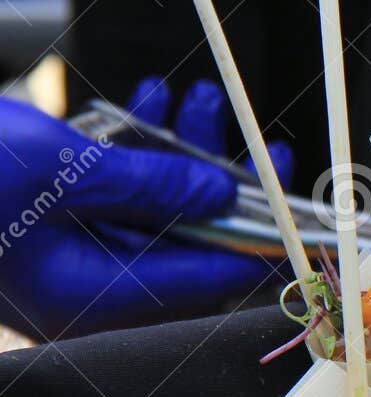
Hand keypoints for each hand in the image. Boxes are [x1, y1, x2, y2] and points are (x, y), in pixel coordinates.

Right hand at [0, 79, 293, 338]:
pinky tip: (145, 106)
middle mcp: (83, 294)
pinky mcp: (46, 235)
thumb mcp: (63, 168)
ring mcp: (64, 266)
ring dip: (174, 155)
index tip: (299, 209)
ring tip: (193, 98)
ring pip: (150, 215)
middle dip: (215, 178)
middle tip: (243, 129)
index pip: (206, 279)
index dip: (258, 240)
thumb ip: (151, 183)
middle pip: (184, 244)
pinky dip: (130, 159)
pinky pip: (111, 204)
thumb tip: (222, 193)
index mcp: (90, 299)